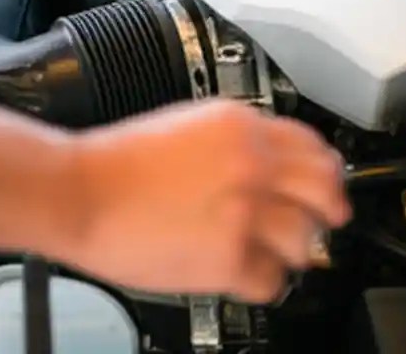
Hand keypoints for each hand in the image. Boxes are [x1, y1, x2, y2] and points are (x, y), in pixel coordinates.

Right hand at [60, 100, 350, 302]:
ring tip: (268, 252)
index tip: (324, 181)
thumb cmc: (114, 164)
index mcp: (240, 126)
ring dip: (292, 250)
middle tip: (320, 221)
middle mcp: (252, 166)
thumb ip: (234, 141)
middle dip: (327, 210)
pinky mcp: (229, 258)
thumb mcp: (184, 124)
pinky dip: (260, 282)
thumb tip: (267, 161)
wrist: (78, 193)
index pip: (313, 146)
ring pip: (307, 240)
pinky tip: (242, 273)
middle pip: (326, 191)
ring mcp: (244, 213)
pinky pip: (272, 280)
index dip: (323, 168)